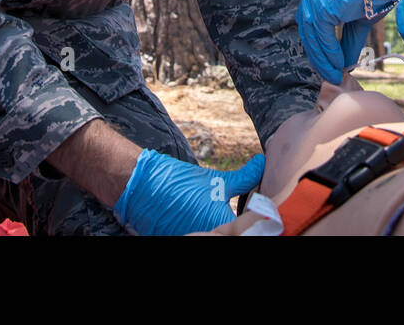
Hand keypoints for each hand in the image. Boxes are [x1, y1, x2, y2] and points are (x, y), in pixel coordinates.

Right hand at [113, 148, 264, 235]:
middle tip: (237, 213)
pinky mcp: (174, 240)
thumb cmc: (181, 183)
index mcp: (220, 226)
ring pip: (214, 236)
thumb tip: (262, 163)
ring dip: (219, 230)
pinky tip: (201, 220)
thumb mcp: (217, 180)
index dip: (251, 221)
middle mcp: (206, 236)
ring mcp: (189, 238)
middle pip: (230, 234)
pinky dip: (203, 231)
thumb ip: (244, 177)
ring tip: (217, 215)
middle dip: (236, 227)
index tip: (258, 212)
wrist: (142, 187)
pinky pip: (197, 236)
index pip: (244, 229)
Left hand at [299, 0, 402, 82]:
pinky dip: (330, 52)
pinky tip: (338, 63)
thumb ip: (346, 40)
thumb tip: (344, 64)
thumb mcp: (357, 18)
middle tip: (329, 73)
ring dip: (324, 58)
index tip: (325, 63)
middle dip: (318, 55)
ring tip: (334, 74)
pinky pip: (322, 35)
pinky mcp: (321, 4)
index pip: (309, 21)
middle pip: (307, 28)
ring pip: (313, 35)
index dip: (317, 45)